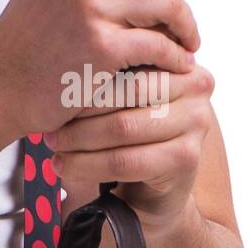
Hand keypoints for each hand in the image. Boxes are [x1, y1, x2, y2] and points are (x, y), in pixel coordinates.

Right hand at [0, 0, 199, 140]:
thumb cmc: (25, 34)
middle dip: (170, 1)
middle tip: (166, 23)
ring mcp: (91, 8)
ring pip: (170, 5)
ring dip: (184, 27)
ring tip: (183, 42)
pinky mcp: (103, 48)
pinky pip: (162, 44)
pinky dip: (176, 57)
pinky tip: (174, 64)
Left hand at [46, 60, 216, 235]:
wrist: (159, 189)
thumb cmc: (134, 131)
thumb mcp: (124, 95)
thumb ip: (109, 72)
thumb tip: (58, 60)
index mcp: (177, 58)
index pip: (125, 60)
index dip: (86, 77)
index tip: (53, 89)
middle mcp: (196, 84)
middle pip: (126, 91)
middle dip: (81, 109)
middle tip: (49, 123)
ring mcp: (197, 121)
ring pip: (122, 127)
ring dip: (79, 139)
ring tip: (53, 144)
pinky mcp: (187, 156)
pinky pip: (127, 160)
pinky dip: (89, 165)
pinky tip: (66, 167)